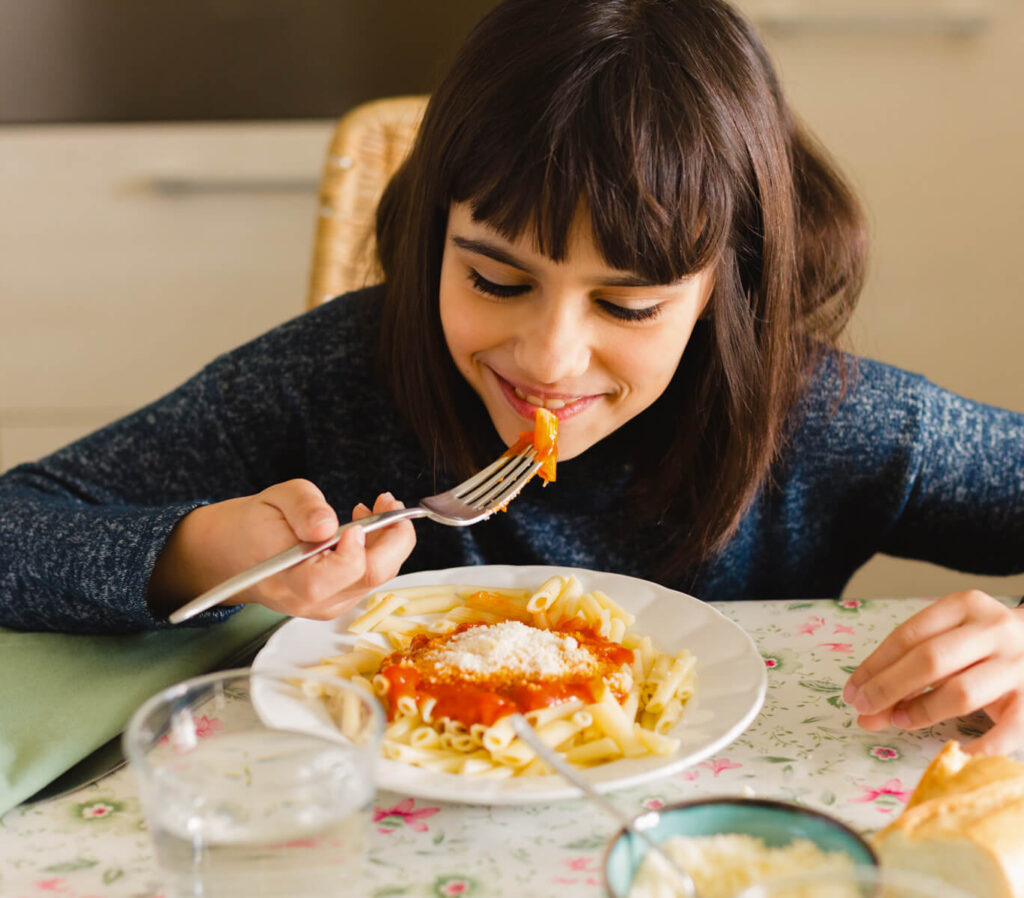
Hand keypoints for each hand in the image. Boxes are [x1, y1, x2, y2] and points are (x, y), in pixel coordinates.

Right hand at [148, 479, 415, 619]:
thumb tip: (326, 524)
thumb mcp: (276, 499)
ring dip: (388, 540)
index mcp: (290, 580)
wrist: (240, 554)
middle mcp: (313, 600)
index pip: (340, 574)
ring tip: (371, 508)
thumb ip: (303, 508)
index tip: (354, 521)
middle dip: (392, 537)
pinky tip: (361, 527)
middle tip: (388, 502)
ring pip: (379, 576)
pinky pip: (371, 576)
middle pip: (372, 577)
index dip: (357, 547)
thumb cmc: (258, 524)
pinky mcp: (340, 599)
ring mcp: (330, 604)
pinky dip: (378, 549)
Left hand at [843, 590, 1023, 754]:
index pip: (908, 635)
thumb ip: (911, 663)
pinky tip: (955, 754)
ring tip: (896, 721)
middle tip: (863, 709)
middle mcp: (994, 631)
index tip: (852, 691)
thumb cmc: (987, 645)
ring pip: (961, 692)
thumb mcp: (953, 637)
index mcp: (965, 606)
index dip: (874, 666)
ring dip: (921, 711)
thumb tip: (863, 701)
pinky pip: (1006, 731)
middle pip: (929, 660)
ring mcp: (1019, 666)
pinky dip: (979, 747)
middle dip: (888, 687)